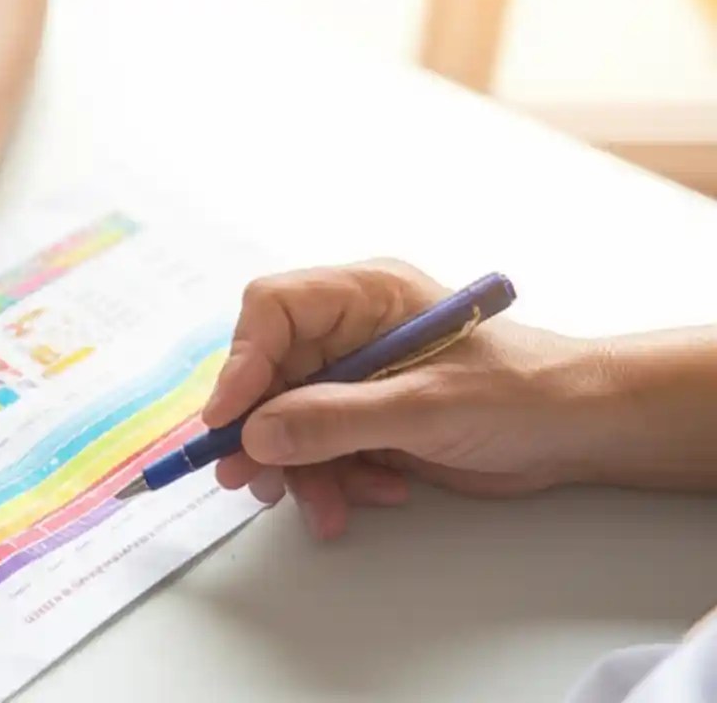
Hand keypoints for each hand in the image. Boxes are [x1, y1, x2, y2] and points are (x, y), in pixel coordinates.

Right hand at [203, 260, 599, 540]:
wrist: (578, 430)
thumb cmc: (518, 393)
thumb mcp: (424, 407)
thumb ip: (335, 420)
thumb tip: (255, 435)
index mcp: (363, 296)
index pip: (273, 311)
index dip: (240, 362)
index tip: (226, 421)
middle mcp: (349, 331)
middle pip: (270, 373)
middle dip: (262, 432)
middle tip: (247, 481)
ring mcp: (355, 377)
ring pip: (288, 421)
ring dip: (300, 470)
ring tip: (324, 509)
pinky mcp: (365, 419)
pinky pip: (320, 450)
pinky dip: (335, 481)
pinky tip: (373, 496)